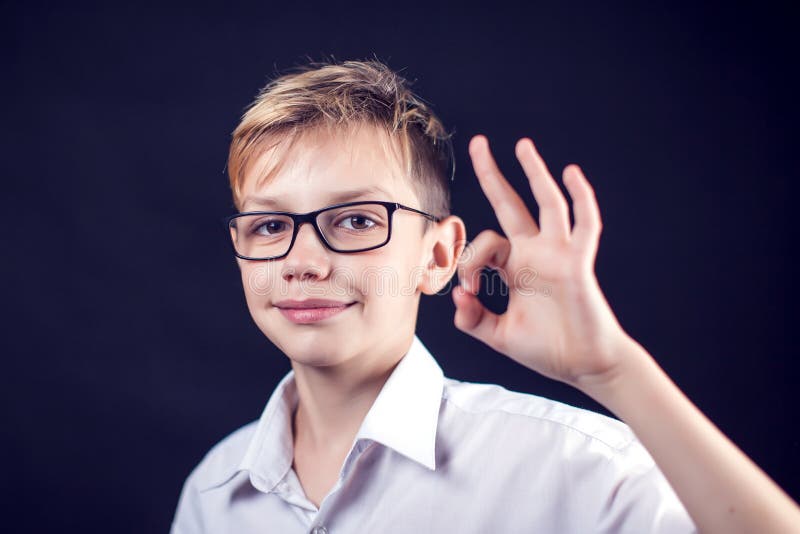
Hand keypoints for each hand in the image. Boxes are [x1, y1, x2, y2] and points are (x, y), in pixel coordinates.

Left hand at [452, 135, 637, 390]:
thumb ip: (473, 319)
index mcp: (515, 267)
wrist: (583, 365)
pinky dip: (581, 199)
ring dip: (534, 173)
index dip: (470, 261)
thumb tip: (457, 297)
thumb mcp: (498, 336)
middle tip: (478, 143)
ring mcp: (558, 254)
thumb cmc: (546, 348)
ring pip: (547, 203)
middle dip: (493, 173)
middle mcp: (535, 253)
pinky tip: (571, 173)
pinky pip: (584, 225)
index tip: (470, 290)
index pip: (485, 244)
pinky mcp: (578, 263)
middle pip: (510, 203)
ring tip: (522, 145)